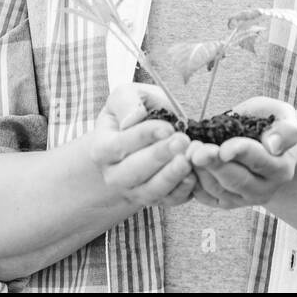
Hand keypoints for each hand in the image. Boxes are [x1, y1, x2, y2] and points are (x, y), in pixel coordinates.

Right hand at [89, 83, 195, 209]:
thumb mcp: (127, 96)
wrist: (146, 133)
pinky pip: (168, 200)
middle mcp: (114, 175)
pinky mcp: (158, 199)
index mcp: (102, 148)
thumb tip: (131, 119)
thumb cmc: (137, 111)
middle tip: (181, 141)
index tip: (167, 127)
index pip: (119, 145)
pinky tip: (194, 176)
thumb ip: (127, 102)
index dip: (144, 136)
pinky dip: (182, 191)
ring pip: (150, 191)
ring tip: (188, 159)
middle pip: (133, 173)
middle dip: (159, 157)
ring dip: (170, 176)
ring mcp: (134, 191)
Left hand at [188, 97, 296, 209]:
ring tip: (187, 151)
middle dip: (213, 164)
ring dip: (200, 171)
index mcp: (281, 167)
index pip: (259, 161)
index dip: (240, 153)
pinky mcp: (227, 202)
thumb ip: (286, 130)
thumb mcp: (284, 116)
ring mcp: (245, 199)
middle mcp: (265, 188)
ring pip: (218, 190)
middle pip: (236, 180)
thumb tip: (272, 145)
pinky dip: (193, 182)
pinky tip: (185, 165)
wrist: (266, 147)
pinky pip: (206, 197)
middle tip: (195, 149)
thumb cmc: (272, 125)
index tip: (223, 148)